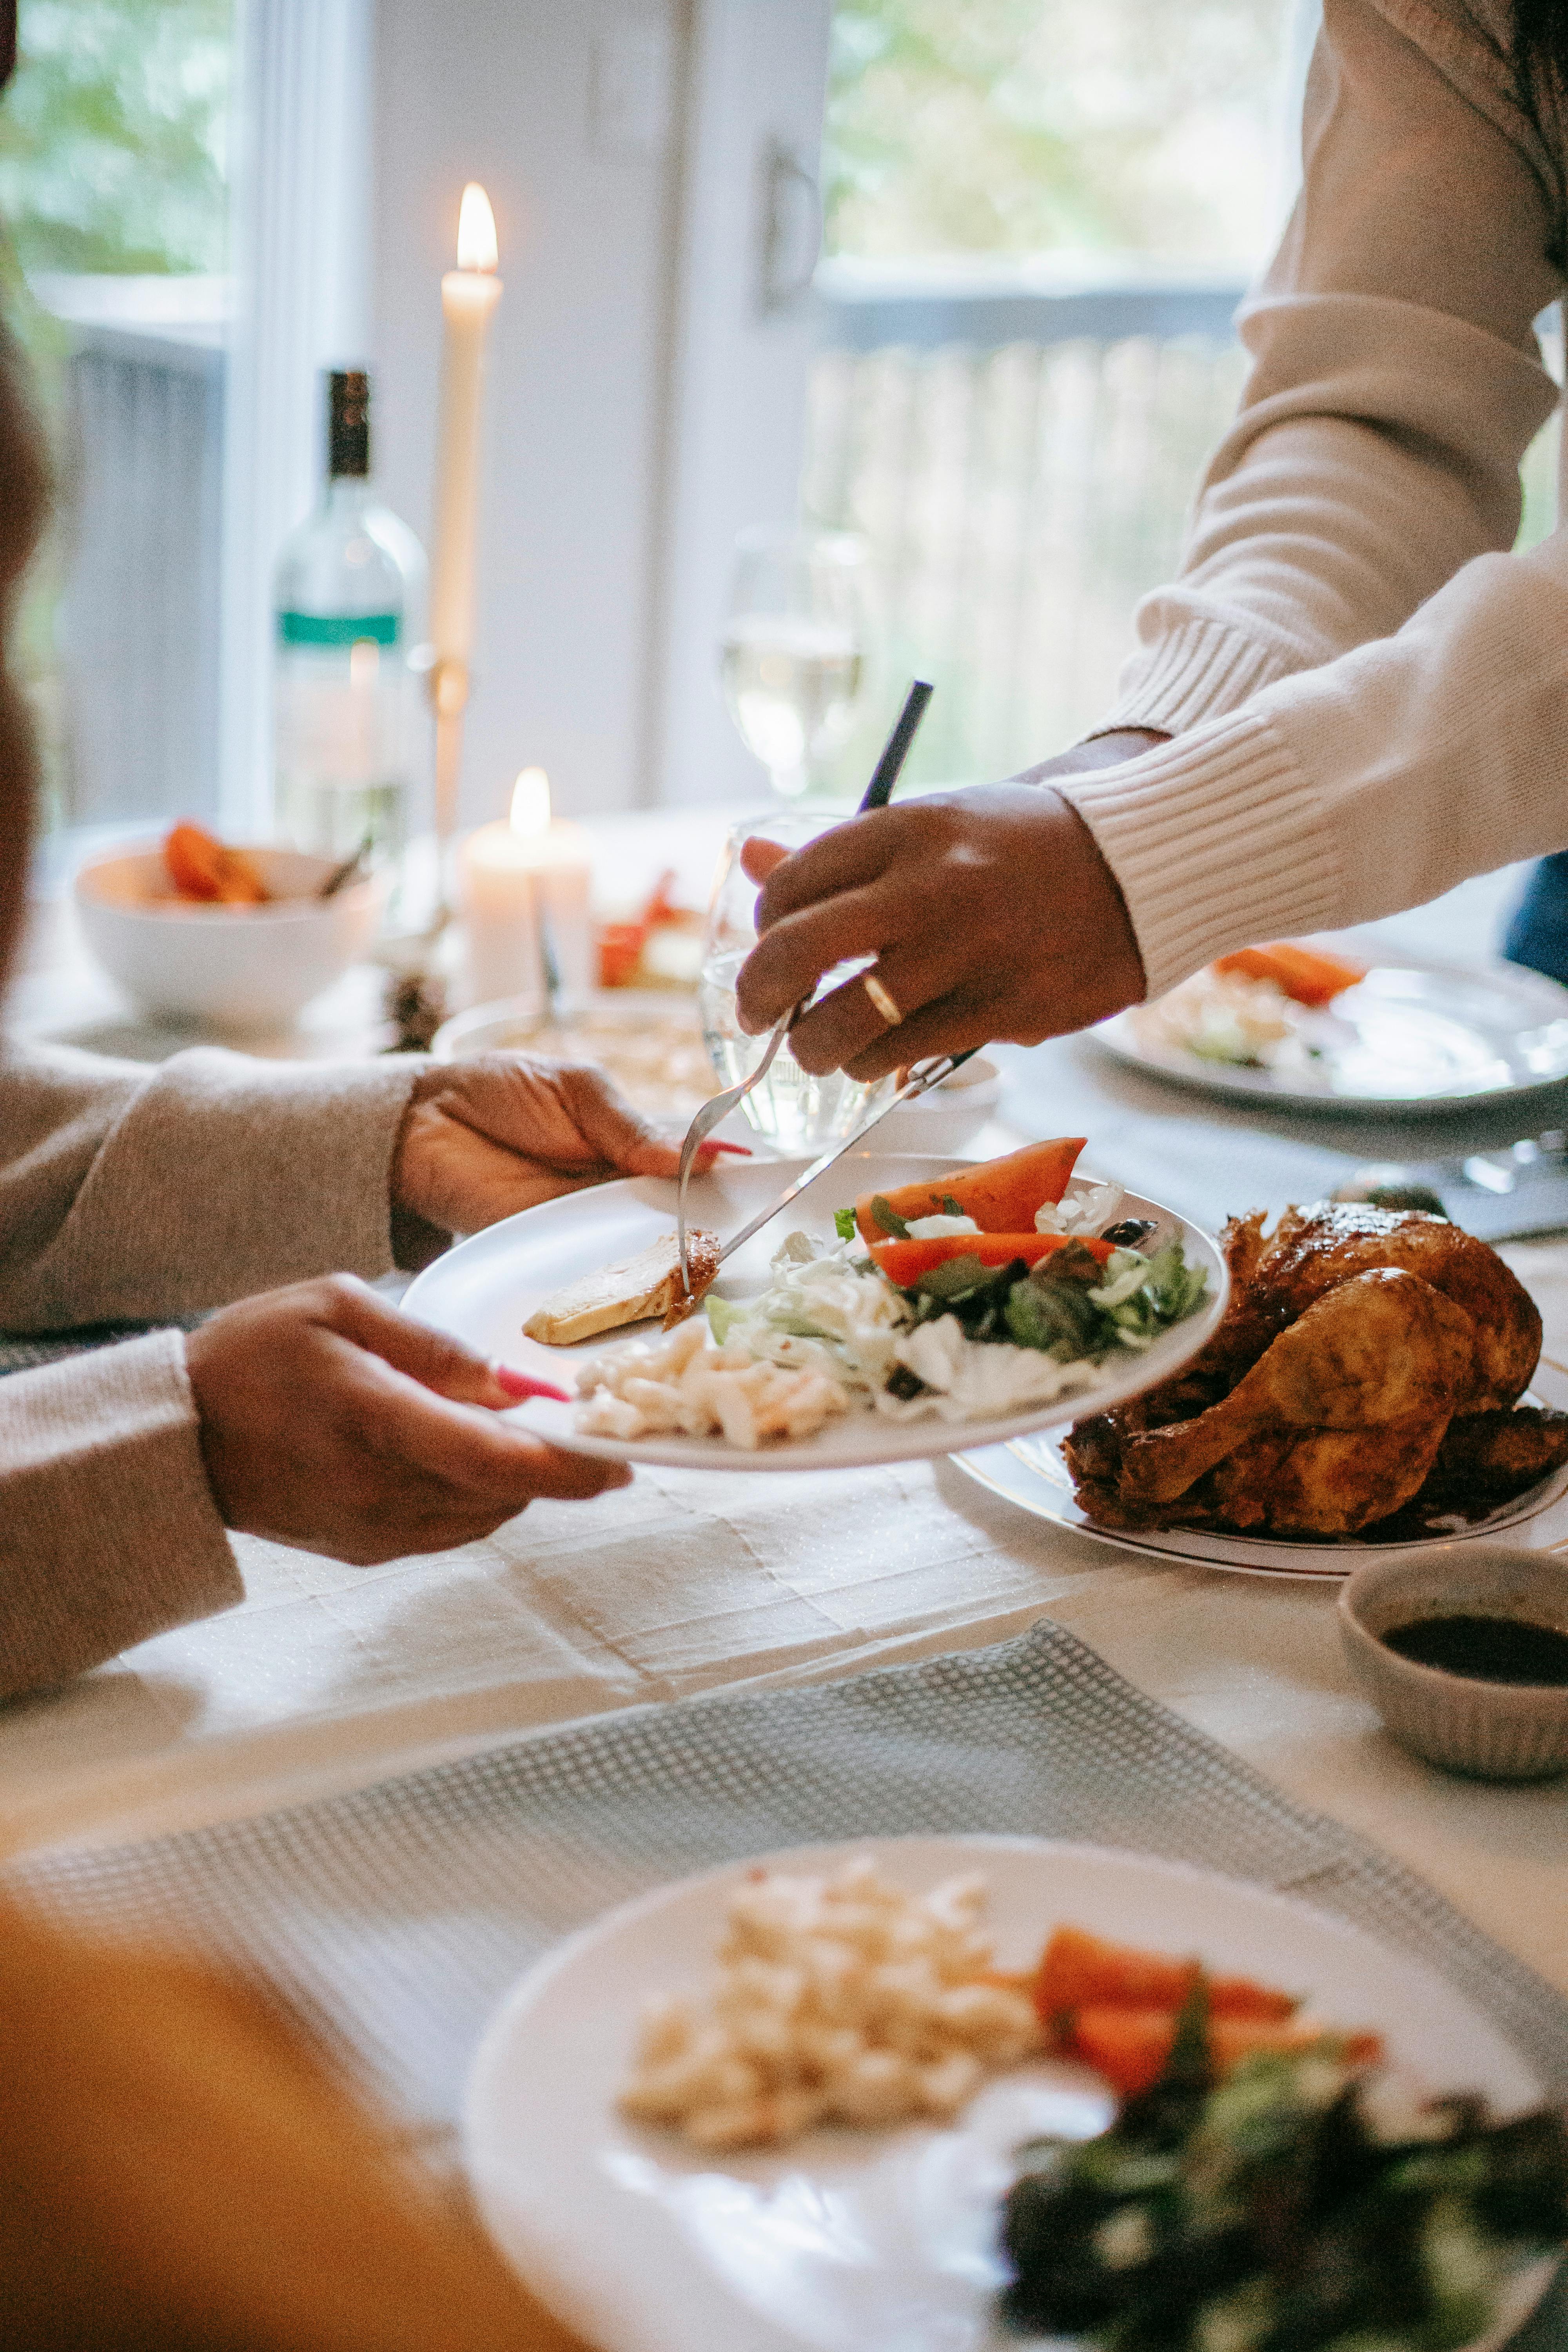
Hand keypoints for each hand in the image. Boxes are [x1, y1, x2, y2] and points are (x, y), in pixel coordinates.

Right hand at [186, 1274, 628, 1562]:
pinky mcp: (364, 1550)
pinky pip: (450, 1530)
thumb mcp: (338, 1307)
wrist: (177, 1434)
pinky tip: (465, 1458)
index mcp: (370, 1418)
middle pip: (501, 1492)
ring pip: (484, 1515)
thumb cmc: (253, 1354)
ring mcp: (369, 1527)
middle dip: (555, 1467)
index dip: (566, 1466)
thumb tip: (512, 1384)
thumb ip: (432, 1345)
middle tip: (585, 1433)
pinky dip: (478, 1499)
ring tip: (518, 1435)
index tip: (619, 1462)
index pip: (490, 1458)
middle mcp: (374, 1487)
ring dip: (516, 1481)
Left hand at [392, 1054, 742, 1242]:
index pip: (695, 1164)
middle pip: (680, 1215)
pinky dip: (628, 1277)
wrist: (421, 1127)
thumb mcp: (578, 1091)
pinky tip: (660, 1282)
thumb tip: (705, 1155)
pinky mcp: (556, 1256)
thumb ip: (635, 1128)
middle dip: (714, 1227)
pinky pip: (600, 1270)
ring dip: (677, 1257)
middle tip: (755, 1237)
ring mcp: (590, 1227)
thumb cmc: (499, 1092)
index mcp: (633, 1143)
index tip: (775, 1193)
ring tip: (719, 1264)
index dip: (731, 1180)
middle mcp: (619, 1191)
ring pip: (646, 1248)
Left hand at [734, 731, 1165, 1079]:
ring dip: (819, 1048)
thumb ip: (838, 854)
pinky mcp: (1004, 1007)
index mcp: (908, 828)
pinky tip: (880, 1056)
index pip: (793, 884)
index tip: (770, 945)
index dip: (764, 925)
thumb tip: (749, 858)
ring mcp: (969, 951)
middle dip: (759, 995)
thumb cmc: (1016, 849)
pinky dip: (878, 1064)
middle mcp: (932, 886)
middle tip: (757, 1015)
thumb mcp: (928, 829)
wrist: (1134, 868)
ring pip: (848, 1022)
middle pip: (799, 950)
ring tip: (822, 1048)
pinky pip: (906, 1054)